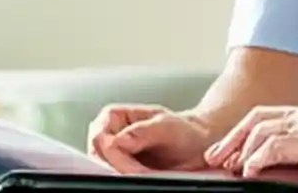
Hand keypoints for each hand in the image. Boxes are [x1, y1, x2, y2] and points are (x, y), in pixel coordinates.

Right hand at [87, 104, 214, 172]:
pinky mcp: (121, 170)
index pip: (99, 139)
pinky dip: (131, 181)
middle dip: (122, 169)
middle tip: (146, 174)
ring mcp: (113, 154)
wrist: (197, 144)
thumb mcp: (166, 126)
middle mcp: (108, 134)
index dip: (115, 156)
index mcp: (113, 115)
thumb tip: (117, 141)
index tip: (135, 167)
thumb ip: (141, 132)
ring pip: (107, 172)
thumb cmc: (183, 130)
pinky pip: (117, 180)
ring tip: (151, 174)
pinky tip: (148, 177)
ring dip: (127, 176)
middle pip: (99, 159)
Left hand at [203, 100, 297, 187]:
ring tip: (228, 167)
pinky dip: (257, 159)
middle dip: (232, 138)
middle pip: (257, 118)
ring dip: (240, 150)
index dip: (243, 133)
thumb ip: (297, 159)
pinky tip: (249, 171)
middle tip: (214, 158)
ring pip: (261, 129)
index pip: (267, 116)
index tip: (227, 152)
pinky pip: (273, 145)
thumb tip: (263, 169)